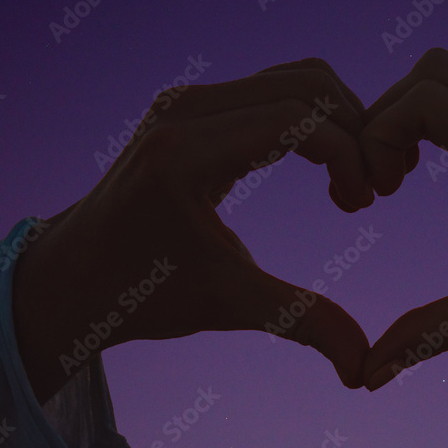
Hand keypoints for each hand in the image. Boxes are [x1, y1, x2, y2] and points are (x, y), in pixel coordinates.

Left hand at [13, 59, 375, 402]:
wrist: (76, 276)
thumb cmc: (144, 294)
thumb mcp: (228, 303)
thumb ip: (302, 321)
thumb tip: (365, 369)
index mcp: (185, 153)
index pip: (297, 119)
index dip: (349, 155)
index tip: (364, 204)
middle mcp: (184, 109)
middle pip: (305, 84)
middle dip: (354, 131)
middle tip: (371, 190)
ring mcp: (186, 99)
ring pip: (294, 78)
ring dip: (337, 122)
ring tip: (351, 183)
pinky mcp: (192, 102)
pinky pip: (272, 89)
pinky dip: (312, 118)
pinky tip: (324, 168)